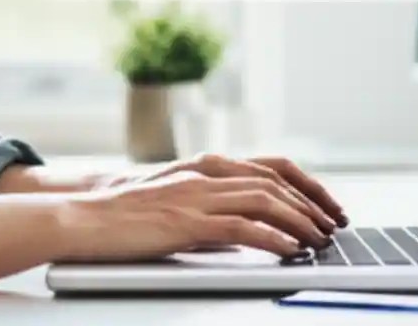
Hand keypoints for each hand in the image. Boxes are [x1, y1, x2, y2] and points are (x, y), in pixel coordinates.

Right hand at [57, 170, 326, 263]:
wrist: (83, 217)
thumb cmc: (126, 217)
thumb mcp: (177, 204)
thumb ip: (212, 209)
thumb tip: (250, 231)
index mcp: (205, 166)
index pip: (271, 166)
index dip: (306, 185)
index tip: (328, 207)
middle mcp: (205, 173)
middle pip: (275, 181)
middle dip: (311, 204)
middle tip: (333, 227)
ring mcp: (195, 195)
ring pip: (263, 200)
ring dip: (298, 221)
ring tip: (318, 241)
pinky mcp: (185, 221)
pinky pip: (240, 226)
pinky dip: (271, 238)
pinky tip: (288, 251)